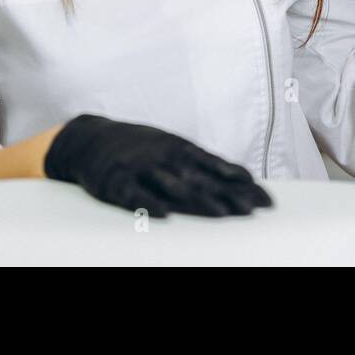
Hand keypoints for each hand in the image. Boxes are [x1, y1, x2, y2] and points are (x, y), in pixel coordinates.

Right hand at [43, 113, 272, 217]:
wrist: (89, 138)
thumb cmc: (139, 147)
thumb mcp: (172, 148)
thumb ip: (203, 165)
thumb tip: (241, 180)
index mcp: (181, 150)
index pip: (217, 168)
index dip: (241, 184)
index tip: (266, 198)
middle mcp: (165, 158)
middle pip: (201, 179)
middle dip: (228, 195)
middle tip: (252, 210)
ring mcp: (140, 169)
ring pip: (172, 186)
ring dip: (197, 199)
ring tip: (220, 214)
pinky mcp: (116, 183)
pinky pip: (134, 195)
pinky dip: (148, 204)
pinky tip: (164, 215)